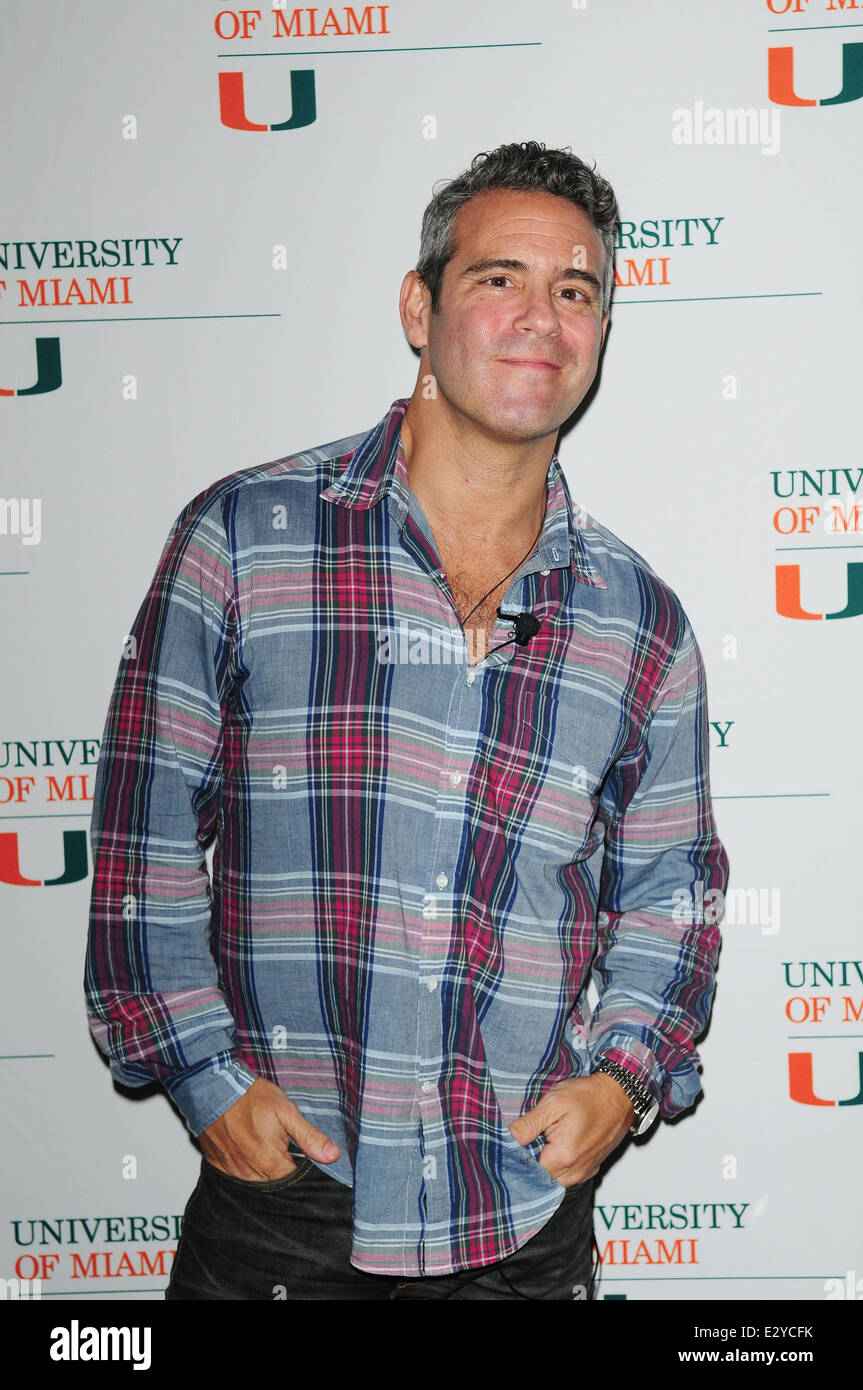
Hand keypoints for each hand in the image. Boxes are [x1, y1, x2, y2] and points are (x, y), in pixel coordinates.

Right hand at [199, 1076, 340, 1180]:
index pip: (295, 1180)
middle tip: (283, 1147)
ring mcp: (234, 1172)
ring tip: (265, 1148)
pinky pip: (238, 1177)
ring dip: (265, 1171)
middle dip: (284, 1170)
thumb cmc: (250, 1097)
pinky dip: (246, 1168)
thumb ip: (309, 1136)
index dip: (303, 1169)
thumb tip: (333, 1155)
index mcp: (271, 1163)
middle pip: (276, 1183)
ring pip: (257, 1183)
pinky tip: (249, 1152)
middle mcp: (251, 1174)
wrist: (213, 1089)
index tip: (302, 1154)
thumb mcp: (286, 1111)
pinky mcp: (220, 1166)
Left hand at [508, 1073, 634, 1186]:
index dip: (518, 1158)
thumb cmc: (588, 1096)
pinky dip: (560, 1166)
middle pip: (542, 1178)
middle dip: (531, 1163)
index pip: (529, 1171)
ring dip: (546, 1165)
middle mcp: (576, 1170)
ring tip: (543, 1141)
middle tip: (529, 1140)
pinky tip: (557, 1146)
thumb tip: (509, 1138)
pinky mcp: (591, 1168)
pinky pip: (568, 1176)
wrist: (619, 1096)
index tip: (514, 1146)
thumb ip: (529, 1124)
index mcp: (564, 1156)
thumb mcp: (554, 1102)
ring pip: (554, 1179)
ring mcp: (585, 1171)